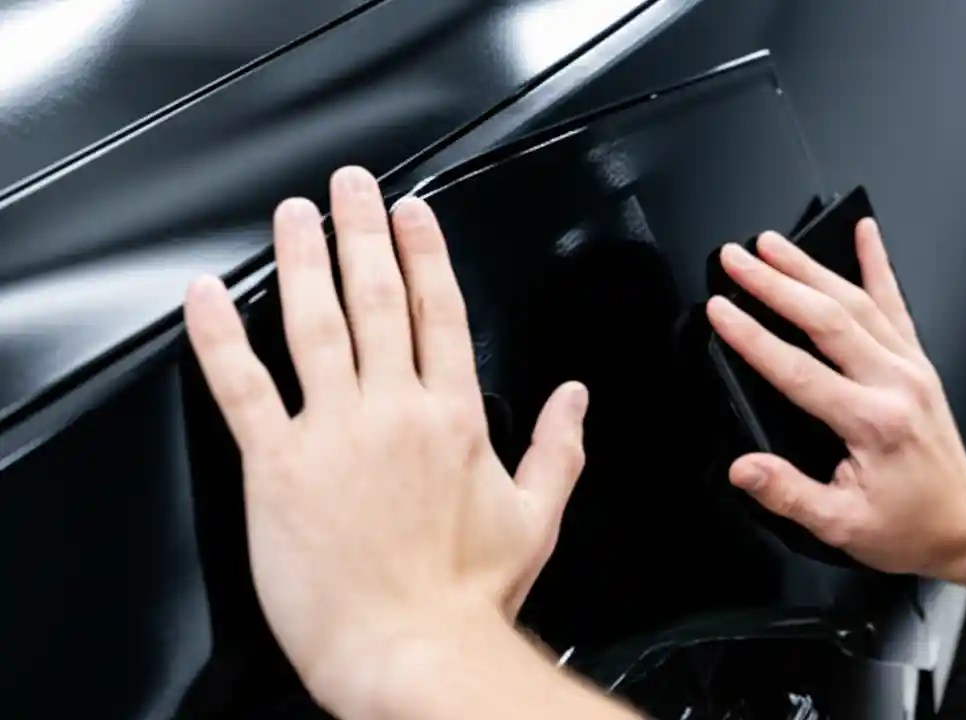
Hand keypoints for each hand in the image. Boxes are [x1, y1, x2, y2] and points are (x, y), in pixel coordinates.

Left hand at [183, 167, 587, 713]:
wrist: (410, 650)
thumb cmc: (466, 597)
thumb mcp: (537, 517)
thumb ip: (559, 448)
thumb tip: (574, 397)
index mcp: (455, 417)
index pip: (438, 312)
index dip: (422, 253)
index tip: (410, 212)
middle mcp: (394, 410)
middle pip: (376, 299)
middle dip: (362, 232)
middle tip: (349, 186)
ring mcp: (334, 433)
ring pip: (313, 324)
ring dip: (301, 261)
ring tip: (292, 216)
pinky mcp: (278, 467)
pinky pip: (243, 387)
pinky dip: (219, 337)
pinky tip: (204, 296)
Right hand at [706, 220, 965, 577]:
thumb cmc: (909, 524)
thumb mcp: (842, 526)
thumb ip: (788, 494)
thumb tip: (745, 469)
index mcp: (872, 422)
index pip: (799, 370)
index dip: (753, 337)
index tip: (721, 311)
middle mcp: (894, 383)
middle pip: (827, 319)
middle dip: (774, 283)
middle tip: (734, 259)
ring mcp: (909, 366)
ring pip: (856, 301)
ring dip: (809, 267)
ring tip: (771, 244)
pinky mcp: (916, 360)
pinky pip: (895, 302)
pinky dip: (879, 264)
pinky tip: (866, 233)